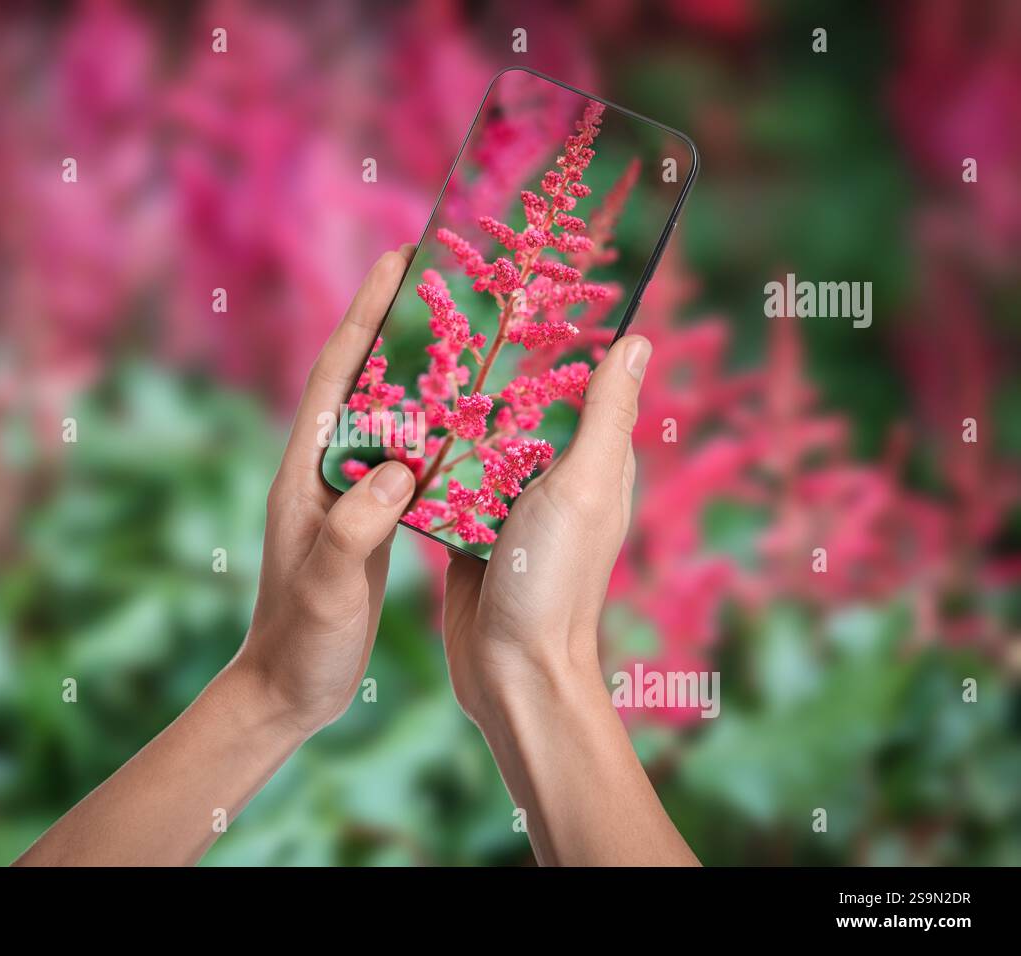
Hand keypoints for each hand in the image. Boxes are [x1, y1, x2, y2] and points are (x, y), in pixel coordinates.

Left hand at [232, 247, 418, 734]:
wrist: (290, 688)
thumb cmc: (302, 639)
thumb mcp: (328, 583)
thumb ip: (357, 526)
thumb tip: (401, 467)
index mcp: (305, 472)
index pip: (336, 376)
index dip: (364, 314)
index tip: (396, 260)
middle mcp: (324, 472)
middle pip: (363, 381)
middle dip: (396, 326)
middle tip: (443, 280)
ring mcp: (347, 495)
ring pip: (388, 417)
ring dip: (421, 374)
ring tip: (466, 335)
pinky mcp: (370, 522)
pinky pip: (406, 461)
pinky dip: (434, 432)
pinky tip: (467, 424)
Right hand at [443, 333, 650, 720]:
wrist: (509, 671)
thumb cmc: (553, 580)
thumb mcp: (583, 486)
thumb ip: (604, 416)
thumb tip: (637, 341)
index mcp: (593, 466)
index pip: (582, 388)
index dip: (559, 344)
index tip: (520, 295)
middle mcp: (553, 483)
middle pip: (522, 413)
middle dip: (491, 375)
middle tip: (445, 321)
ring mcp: (507, 509)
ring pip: (478, 445)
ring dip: (453, 417)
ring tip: (411, 366)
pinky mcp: (467, 533)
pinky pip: (447, 485)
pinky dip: (428, 464)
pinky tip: (395, 433)